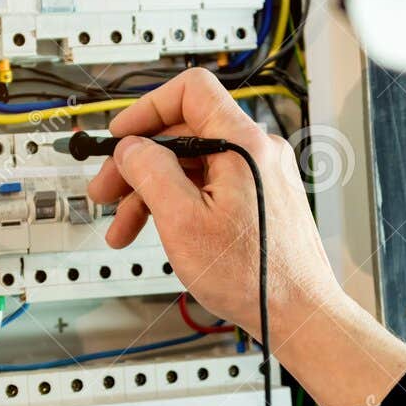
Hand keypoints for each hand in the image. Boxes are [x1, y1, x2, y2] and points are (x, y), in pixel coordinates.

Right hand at [88, 69, 344, 338]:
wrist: (299, 313)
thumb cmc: (254, 276)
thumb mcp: (182, 220)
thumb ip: (150, 171)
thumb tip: (131, 147)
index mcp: (243, 144)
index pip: (190, 91)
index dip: (147, 109)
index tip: (121, 137)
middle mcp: (258, 152)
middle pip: (184, 133)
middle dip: (139, 163)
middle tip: (107, 192)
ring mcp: (262, 175)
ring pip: (194, 165)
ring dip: (153, 190)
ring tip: (123, 227)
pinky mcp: (262, 198)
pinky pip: (211, 186)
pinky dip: (180, 203)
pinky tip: (157, 230)